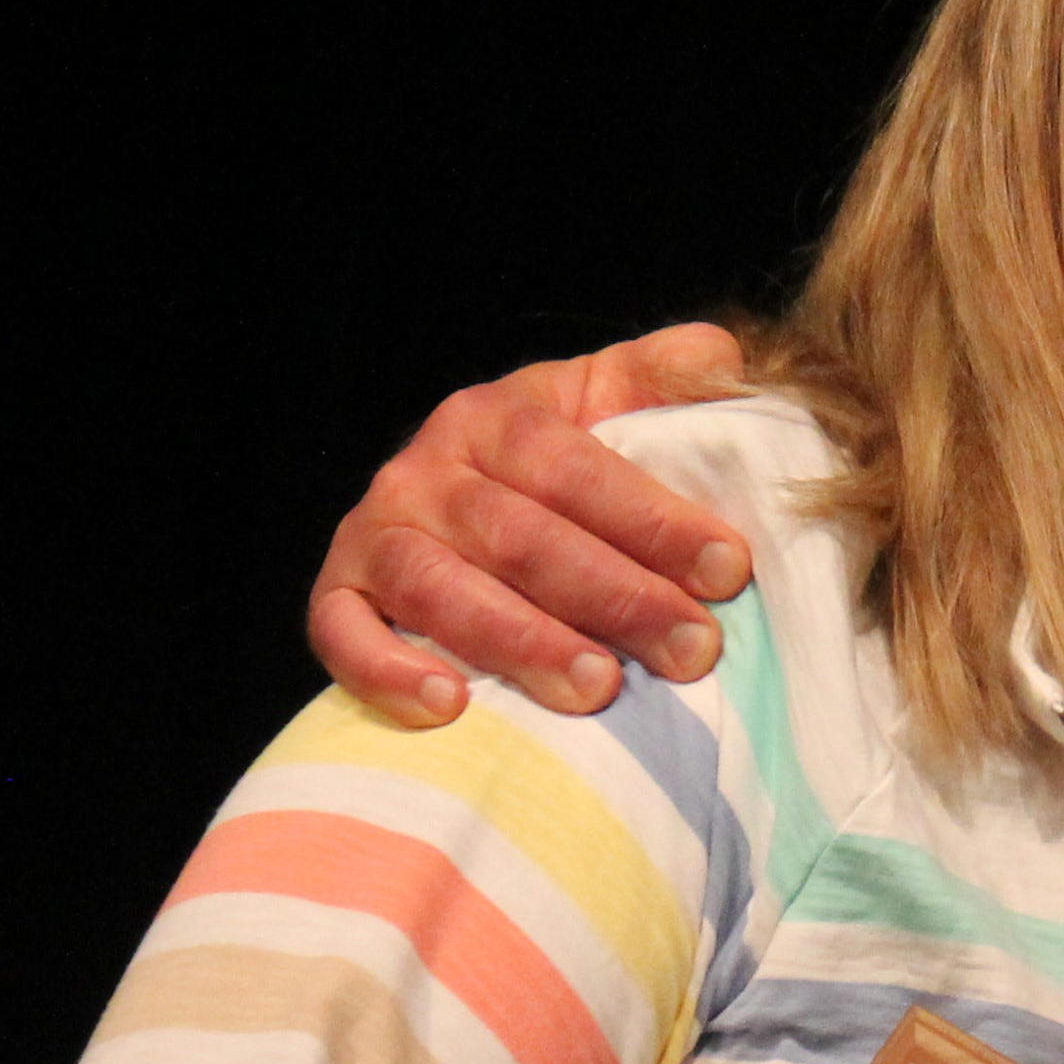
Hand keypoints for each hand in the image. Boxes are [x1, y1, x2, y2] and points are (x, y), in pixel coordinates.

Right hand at [305, 322, 755, 725]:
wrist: (445, 497)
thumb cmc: (551, 465)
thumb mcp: (603, 401)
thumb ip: (663, 377)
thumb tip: (724, 356)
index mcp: (495, 417)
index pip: (572, 466)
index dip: (650, 517)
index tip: (727, 568)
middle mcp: (425, 471)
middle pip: (519, 537)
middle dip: (614, 596)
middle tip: (690, 648)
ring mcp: (374, 535)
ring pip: (440, 590)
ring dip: (522, 644)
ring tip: (598, 689)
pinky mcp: (336, 595)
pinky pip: (344, 634)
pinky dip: (388, 671)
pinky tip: (449, 707)